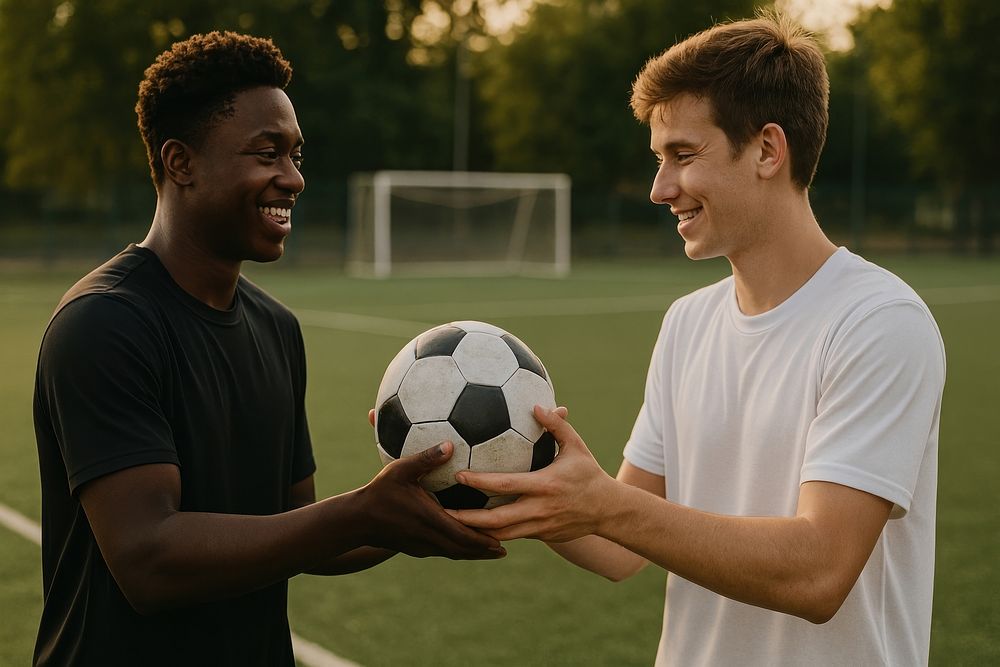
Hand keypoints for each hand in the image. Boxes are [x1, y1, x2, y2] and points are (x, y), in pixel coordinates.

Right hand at [358, 435, 505, 560]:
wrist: (355, 521)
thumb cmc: (378, 492)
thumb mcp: (400, 470)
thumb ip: (425, 458)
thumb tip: (449, 444)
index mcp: (429, 520)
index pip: (462, 536)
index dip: (484, 541)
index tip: (503, 541)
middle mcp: (427, 538)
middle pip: (462, 550)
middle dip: (483, 551)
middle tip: (503, 549)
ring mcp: (420, 546)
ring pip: (452, 553)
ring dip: (471, 553)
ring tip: (489, 549)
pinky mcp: (413, 548)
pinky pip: (440, 551)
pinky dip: (456, 550)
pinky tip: (461, 542)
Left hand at [448, 406, 617, 542]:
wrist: (609, 510)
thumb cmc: (589, 474)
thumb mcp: (576, 446)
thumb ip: (556, 426)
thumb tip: (537, 405)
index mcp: (544, 485)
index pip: (505, 485)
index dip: (480, 481)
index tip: (458, 475)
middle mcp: (539, 509)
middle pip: (496, 519)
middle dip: (468, 517)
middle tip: (443, 511)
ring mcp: (540, 527)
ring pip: (501, 534)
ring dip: (476, 531)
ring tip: (452, 525)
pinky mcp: (542, 537)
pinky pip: (513, 537)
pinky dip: (494, 535)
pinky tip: (476, 531)